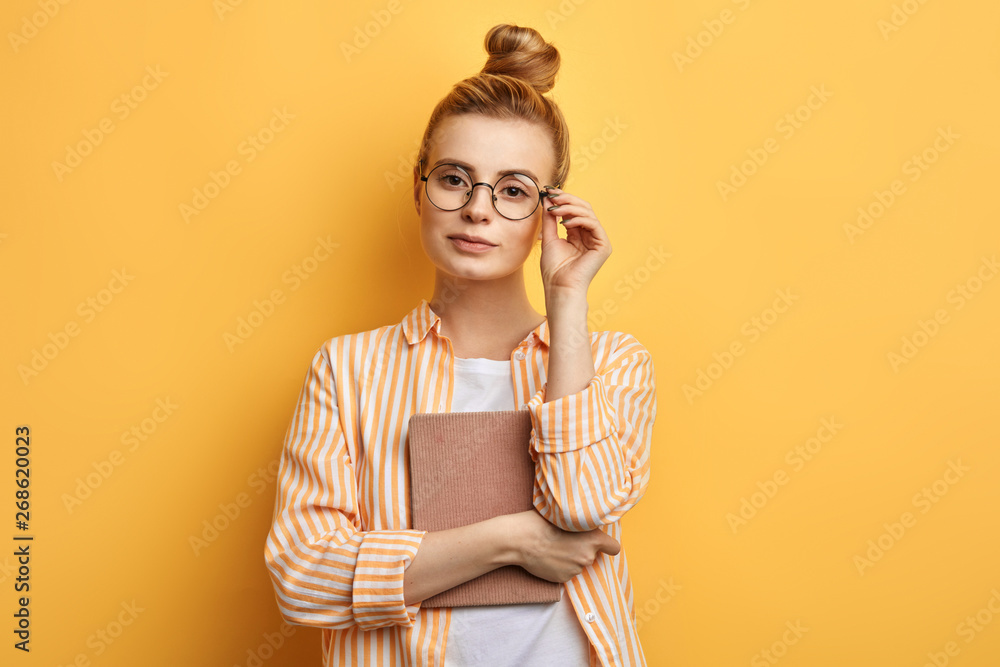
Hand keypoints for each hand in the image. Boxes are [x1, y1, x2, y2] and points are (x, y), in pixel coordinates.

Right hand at [503, 508, 620, 582]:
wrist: (521, 540)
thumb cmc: (541, 522)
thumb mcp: (566, 515)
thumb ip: (581, 523)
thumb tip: (586, 521)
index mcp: (593, 539)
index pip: (614, 548)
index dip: (607, 545)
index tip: (601, 543)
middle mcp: (588, 557)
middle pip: (592, 555)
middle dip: (583, 549)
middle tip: (566, 540)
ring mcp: (575, 570)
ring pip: (578, 564)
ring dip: (570, 558)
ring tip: (554, 548)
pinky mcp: (563, 579)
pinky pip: (566, 572)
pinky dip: (560, 567)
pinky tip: (549, 557)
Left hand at [538, 186, 612, 294]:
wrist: (559, 288)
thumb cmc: (554, 269)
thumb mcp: (548, 238)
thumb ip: (549, 219)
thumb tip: (547, 199)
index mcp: (578, 234)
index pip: (573, 210)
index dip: (562, 199)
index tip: (547, 190)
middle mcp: (590, 235)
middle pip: (583, 208)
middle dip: (567, 199)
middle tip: (552, 194)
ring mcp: (598, 240)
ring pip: (588, 213)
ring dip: (570, 208)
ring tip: (555, 209)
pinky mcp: (603, 246)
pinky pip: (593, 224)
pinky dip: (579, 219)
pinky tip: (565, 222)